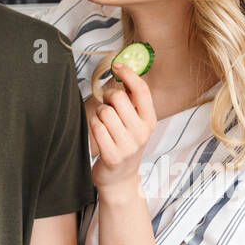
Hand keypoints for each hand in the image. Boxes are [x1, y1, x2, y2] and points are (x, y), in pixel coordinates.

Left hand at [90, 63, 156, 190]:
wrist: (121, 179)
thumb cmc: (125, 144)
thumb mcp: (136, 124)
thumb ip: (133, 102)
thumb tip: (124, 72)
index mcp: (150, 121)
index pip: (141, 90)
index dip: (128, 73)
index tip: (117, 66)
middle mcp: (141, 132)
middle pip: (118, 97)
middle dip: (107, 97)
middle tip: (107, 104)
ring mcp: (128, 145)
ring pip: (105, 111)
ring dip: (99, 114)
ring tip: (104, 124)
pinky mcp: (112, 155)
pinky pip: (96, 127)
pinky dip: (94, 126)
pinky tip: (99, 134)